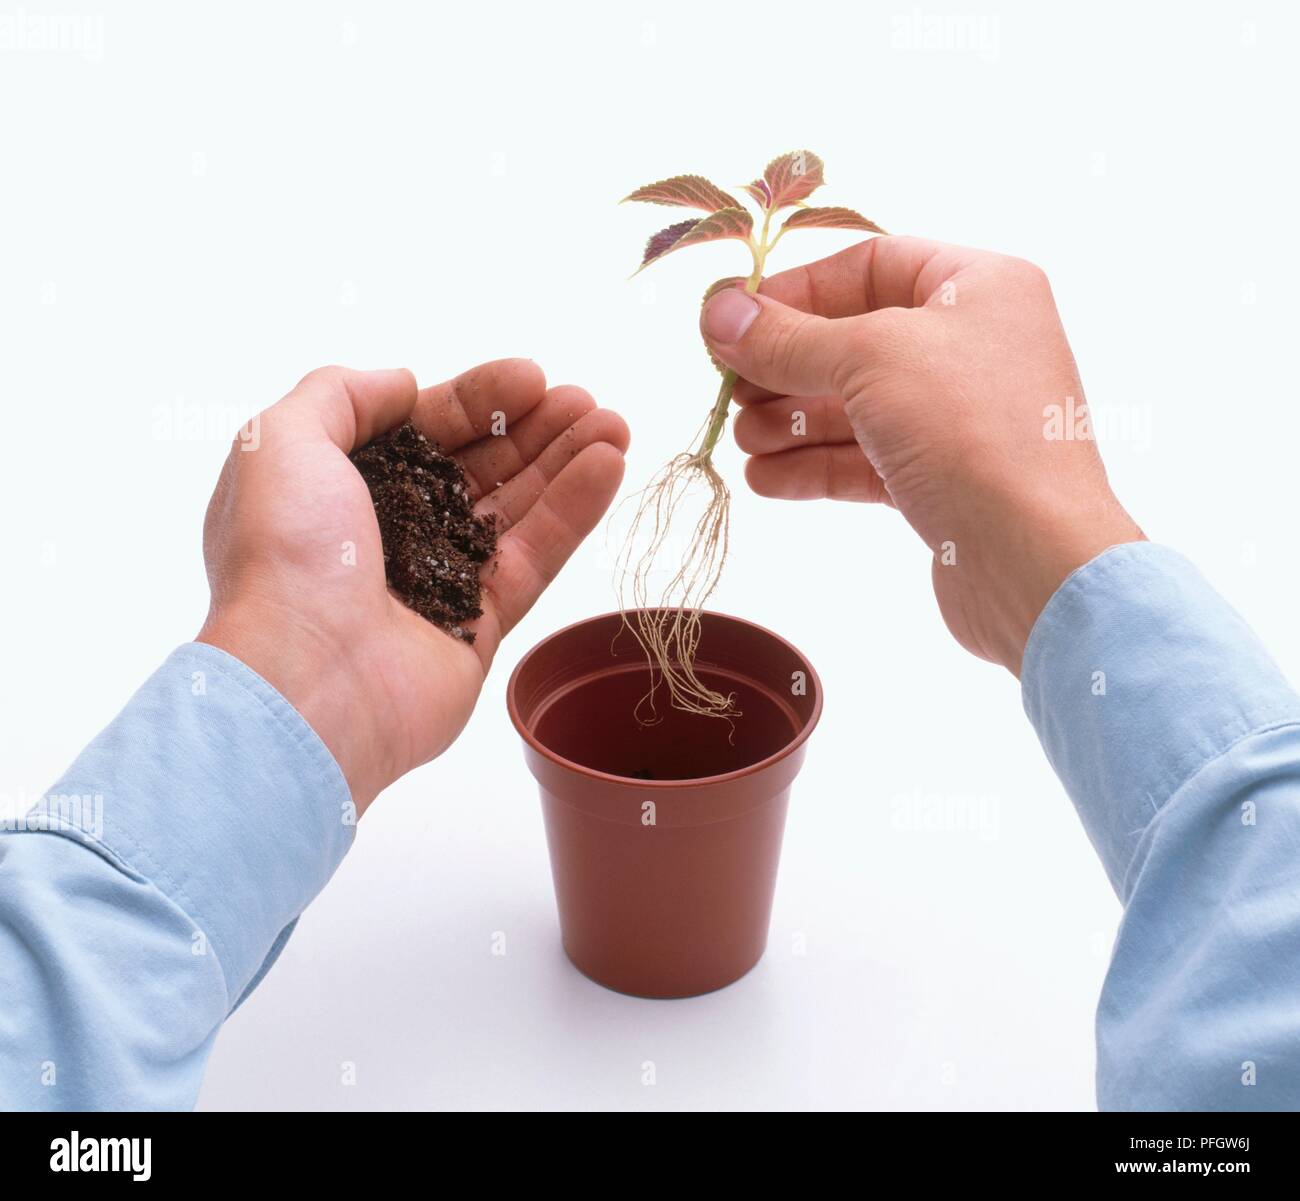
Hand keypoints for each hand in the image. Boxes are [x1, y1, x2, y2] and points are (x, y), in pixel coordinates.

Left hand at [197, 362, 628, 811]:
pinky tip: (608, 466)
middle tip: (585, 402)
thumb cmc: (284, 557)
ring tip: (615, 425)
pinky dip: (574, 511)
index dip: (477, 400)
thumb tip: (404, 383)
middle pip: (478, 466)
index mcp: (340, 489)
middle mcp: (392, 532)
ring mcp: (441, 579)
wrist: (309, 678)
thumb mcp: (279, 442)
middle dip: (533, 428)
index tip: (531, 377)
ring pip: (516, 508)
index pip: (423, 431)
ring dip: (566, 461)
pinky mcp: (482, 624)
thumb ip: (339, 395)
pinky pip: (536, 557)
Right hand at [700, 236, 1142, 673]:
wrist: (1034, 558)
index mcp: (979, 286)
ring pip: (855, 407)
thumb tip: (716, 314)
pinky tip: (765, 480)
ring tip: (742, 443)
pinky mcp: (945, 481)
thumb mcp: (868, 359)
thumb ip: (787, 338)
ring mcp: (961, 417)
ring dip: (790, 422)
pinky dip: (814, 465)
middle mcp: (974, 344)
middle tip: (730, 394)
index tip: (733, 323)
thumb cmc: (968, 429)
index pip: (870, 264)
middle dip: (785, 368)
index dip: (795, 291)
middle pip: (854, 340)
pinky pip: (866, 459)